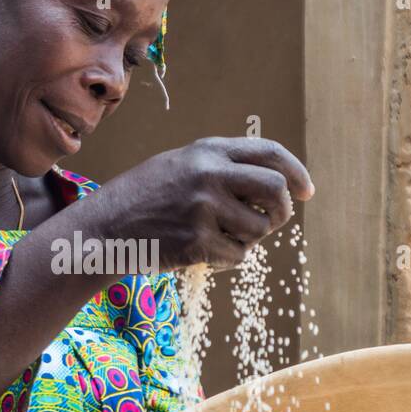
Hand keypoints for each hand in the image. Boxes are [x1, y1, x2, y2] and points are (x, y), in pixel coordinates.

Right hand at [78, 136, 313, 272]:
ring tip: (221, 238)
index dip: (296, 172)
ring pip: (260, 228)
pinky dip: (227, 260)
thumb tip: (274, 184)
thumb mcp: (179, 165)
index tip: (307, 191)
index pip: (270, 152)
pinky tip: (203, 254)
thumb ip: (221, 167)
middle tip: (272, 222)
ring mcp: (203, 208)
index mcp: (207, 151)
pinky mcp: (197, 241)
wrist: (103, 229)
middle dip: (282, 211)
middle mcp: (209, 174)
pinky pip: (238, 256)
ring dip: (249, 239)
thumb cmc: (142, 199)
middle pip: (276, 189)